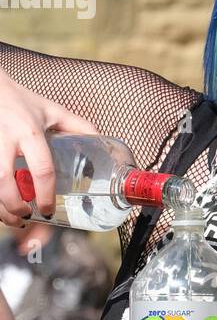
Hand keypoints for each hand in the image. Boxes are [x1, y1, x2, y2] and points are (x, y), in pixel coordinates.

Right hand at [0, 74, 98, 223]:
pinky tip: (0, 205)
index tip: (48, 209)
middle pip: (4, 179)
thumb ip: (78, 126)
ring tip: (12, 218)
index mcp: (29, 131)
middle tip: (26, 216)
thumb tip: (103, 143)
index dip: (46, 193)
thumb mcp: (52, 110)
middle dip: (14, 205)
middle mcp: (5, 137)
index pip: (41, 168)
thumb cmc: (22, 101)